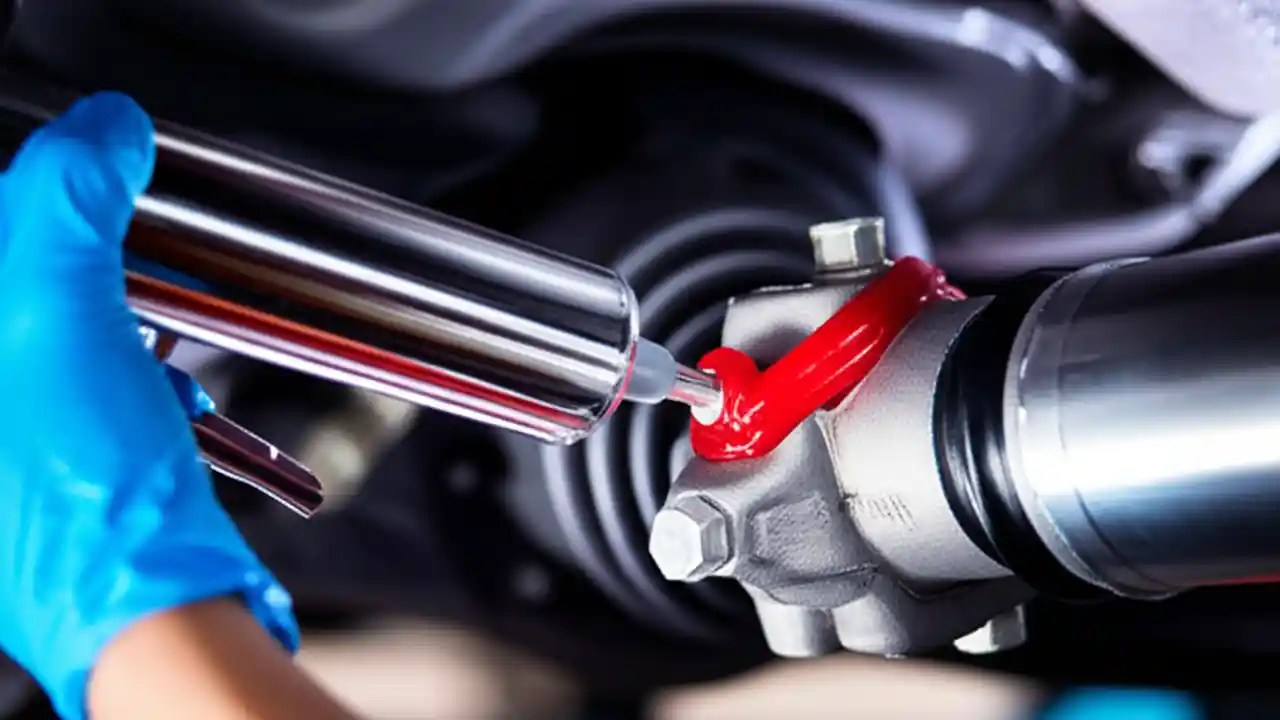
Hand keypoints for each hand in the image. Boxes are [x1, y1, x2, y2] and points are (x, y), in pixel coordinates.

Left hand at [0, 93, 297, 718]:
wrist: (153, 604)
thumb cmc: (85, 497)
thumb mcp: (57, 314)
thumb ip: (66, 198)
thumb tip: (103, 128)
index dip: (31, 209)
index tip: (84, 207)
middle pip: (15, 279)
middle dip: (73, 276)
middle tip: (116, 294)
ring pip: (43, 325)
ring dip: (104, 324)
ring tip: (137, 364)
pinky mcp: (26, 459)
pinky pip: (71, 374)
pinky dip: (115, 370)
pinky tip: (140, 399)